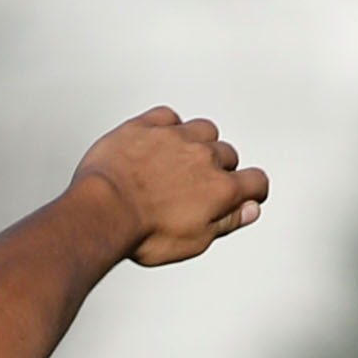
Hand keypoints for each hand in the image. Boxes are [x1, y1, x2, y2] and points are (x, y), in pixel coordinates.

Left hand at [70, 109, 266, 268]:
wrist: (102, 212)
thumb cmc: (141, 233)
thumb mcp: (193, 241)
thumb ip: (226, 222)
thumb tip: (250, 209)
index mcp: (220, 188)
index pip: (256, 181)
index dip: (253, 190)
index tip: (246, 195)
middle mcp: (204, 157)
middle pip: (228, 154)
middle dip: (218, 169)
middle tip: (196, 186)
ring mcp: (175, 137)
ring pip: (203, 130)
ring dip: (198, 143)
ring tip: (178, 161)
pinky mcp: (146, 127)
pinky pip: (167, 116)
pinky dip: (167, 126)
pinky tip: (157, 140)